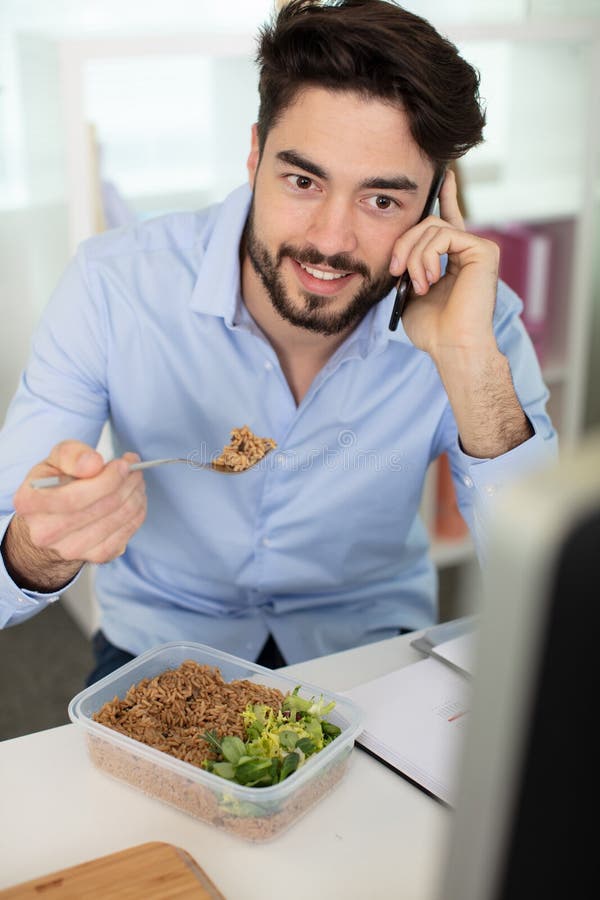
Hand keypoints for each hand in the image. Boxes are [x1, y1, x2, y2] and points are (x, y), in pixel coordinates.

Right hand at [4, 440, 146, 590]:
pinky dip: (137, 511)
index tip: (122, 464)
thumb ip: (71, 454)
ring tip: (135, 479)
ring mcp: (71, 550)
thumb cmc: (54, 484)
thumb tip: (94, 463)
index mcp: (30, 503)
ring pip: (118, 518)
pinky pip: (127, 532)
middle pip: (101, 507)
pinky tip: (135, 497)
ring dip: (135, 494)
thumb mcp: (55, 460)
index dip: (106, 480)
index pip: (74, 498)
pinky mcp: (96, 556)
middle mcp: (46, 533)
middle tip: (135, 467)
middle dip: (126, 483)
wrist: (51, 521)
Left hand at [390, 167, 500, 362]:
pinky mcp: (484, 250)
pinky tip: (428, 280)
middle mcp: (469, 250)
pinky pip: (444, 235)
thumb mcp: (410, 291)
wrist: (452, 346)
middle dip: (404, 243)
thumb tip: (398, 250)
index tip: (443, 175)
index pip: (447, 220)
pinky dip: (427, 257)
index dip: (445, 196)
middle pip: (428, 222)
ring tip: (417, 285)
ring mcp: (479, 248)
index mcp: (454, 259)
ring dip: (413, 256)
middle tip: (396, 270)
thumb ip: (409, 265)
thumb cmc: (432, 329)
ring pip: (432, 227)